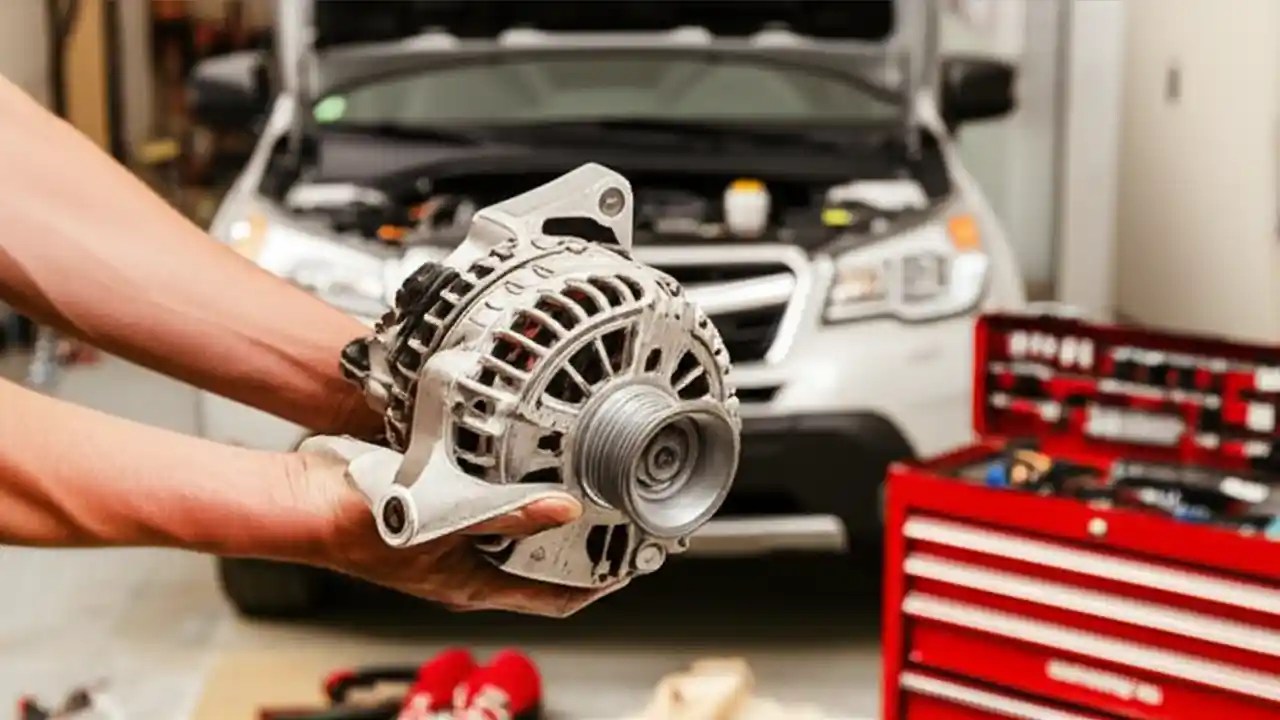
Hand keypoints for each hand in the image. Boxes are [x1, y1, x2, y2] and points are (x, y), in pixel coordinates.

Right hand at [289, 450, 620, 616]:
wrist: (306, 498)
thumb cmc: (357, 526)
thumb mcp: (443, 519)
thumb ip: (505, 515)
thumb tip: (561, 511)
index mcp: (473, 584)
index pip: (555, 598)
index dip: (598, 583)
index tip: (631, 561)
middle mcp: (469, 565)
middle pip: (543, 561)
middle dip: (582, 539)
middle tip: (617, 509)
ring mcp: (456, 537)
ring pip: (520, 526)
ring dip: (548, 506)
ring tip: (584, 480)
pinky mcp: (444, 507)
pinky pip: (493, 497)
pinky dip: (515, 482)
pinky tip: (528, 457)